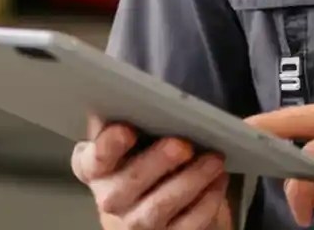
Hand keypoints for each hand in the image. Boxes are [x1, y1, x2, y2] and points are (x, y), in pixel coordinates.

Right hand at [71, 118, 230, 229]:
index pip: (94, 158)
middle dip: (157, 162)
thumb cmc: (146, 159)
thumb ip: (140, 116)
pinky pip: (186, 225)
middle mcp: (110, 198)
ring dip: (190, 181)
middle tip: (183, 145)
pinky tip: (219, 181)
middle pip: (128, 184)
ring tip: (214, 160)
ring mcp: (135, 224)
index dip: (108, 145)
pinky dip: (207, 202)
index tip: (126, 129)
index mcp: (95, 167)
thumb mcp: (136, 137)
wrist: (154, 203)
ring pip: (158, 207)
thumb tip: (168, 97)